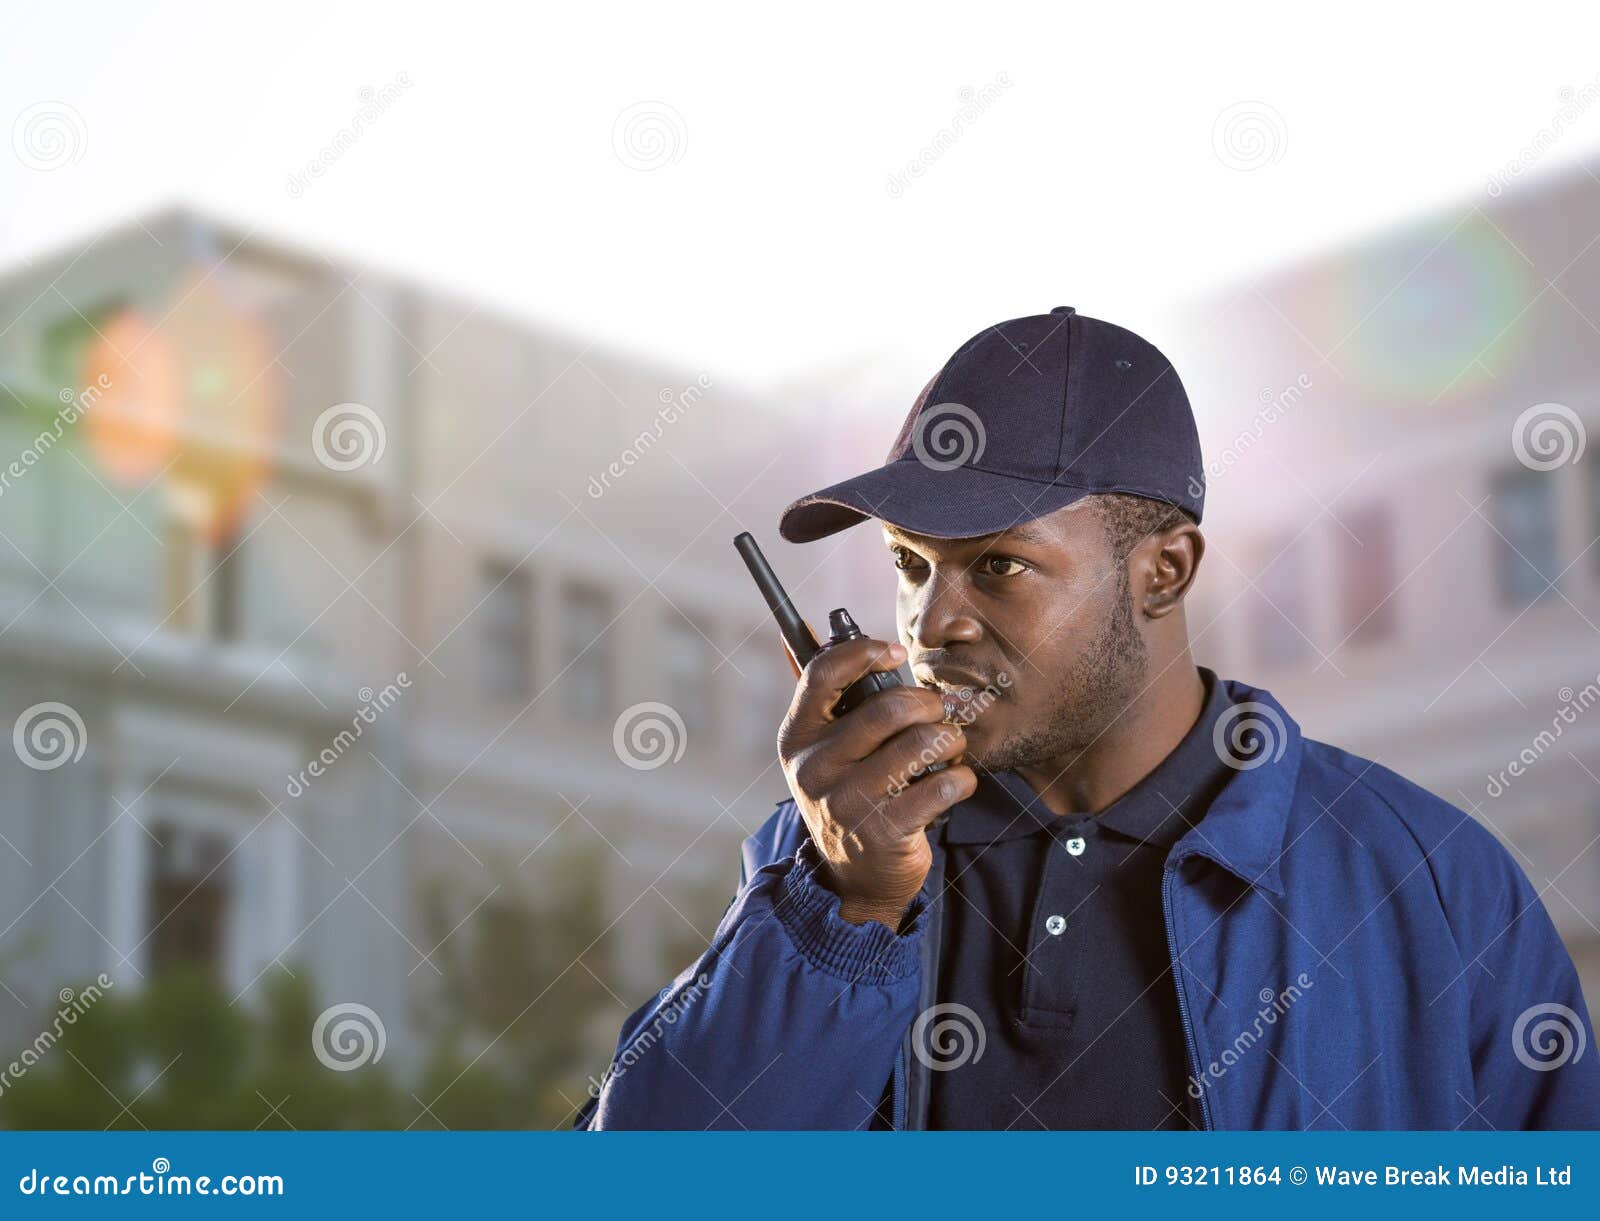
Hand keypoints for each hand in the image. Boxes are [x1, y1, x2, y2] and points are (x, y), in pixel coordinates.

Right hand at [776, 635, 976, 927]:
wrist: (854, 878)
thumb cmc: (849, 794)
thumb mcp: (822, 749)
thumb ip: (818, 695)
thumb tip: (797, 632)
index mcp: (797, 736)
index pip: (824, 672)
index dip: (866, 652)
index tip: (895, 653)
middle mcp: (815, 767)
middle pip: (890, 707)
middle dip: (930, 705)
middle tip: (940, 715)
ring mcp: (847, 802)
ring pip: (923, 742)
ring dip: (951, 739)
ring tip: (950, 748)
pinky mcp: (885, 831)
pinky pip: (944, 783)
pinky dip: (962, 778)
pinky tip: (954, 783)